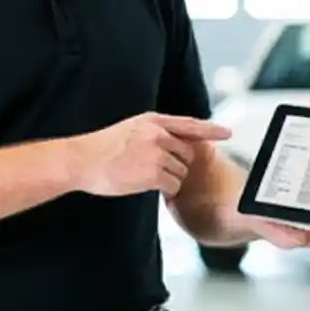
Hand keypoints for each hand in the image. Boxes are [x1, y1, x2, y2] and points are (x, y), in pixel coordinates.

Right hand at [74, 113, 230, 197]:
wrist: (81, 160)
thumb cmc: (103, 149)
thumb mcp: (131, 130)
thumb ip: (155, 133)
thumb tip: (176, 143)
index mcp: (153, 121)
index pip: (189, 124)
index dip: (210, 129)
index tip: (227, 133)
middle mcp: (158, 134)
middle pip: (187, 154)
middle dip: (177, 164)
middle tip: (152, 169)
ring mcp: (156, 153)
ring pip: (181, 172)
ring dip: (169, 178)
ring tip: (142, 174)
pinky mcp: (153, 172)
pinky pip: (173, 186)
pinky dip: (164, 189)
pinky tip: (144, 184)